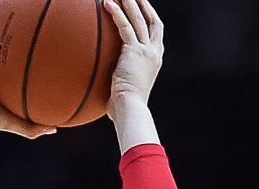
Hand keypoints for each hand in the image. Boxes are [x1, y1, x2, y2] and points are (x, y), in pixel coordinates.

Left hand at [104, 0, 163, 114]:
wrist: (130, 109)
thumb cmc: (124, 107)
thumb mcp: (124, 88)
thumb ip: (118, 78)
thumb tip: (104, 82)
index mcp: (154, 60)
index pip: (155, 33)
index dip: (150, 19)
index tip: (143, 10)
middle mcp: (153, 53)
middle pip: (151, 21)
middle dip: (144, 6)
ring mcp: (146, 51)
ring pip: (138, 20)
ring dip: (130, 3)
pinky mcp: (134, 52)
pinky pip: (124, 27)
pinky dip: (116, 14)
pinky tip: (107, 3)